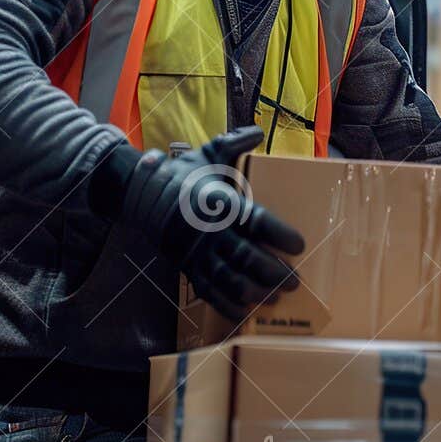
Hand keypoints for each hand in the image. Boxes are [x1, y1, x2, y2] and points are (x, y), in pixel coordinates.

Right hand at [117, 126, 304, 319]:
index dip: (280, 235)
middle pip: (248, 257)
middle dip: (274, 273)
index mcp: (221, 202)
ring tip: (274, 297)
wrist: (141, 194)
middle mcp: (211, 230)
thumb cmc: (184, 174)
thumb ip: (236, 142)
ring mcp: (197, 252)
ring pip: (230, 279)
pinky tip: (243, 311)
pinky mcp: (187, 266)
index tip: (299, 245)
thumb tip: (260, 130)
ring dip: (255, 292)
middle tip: (294, 281)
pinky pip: (208, 291)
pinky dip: (226, 304)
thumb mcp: (209, 152)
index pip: (257, 221)